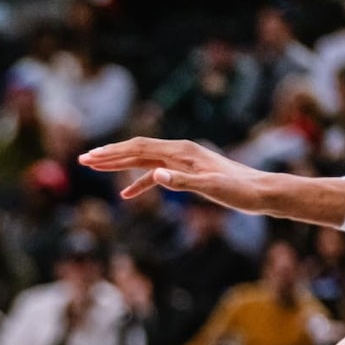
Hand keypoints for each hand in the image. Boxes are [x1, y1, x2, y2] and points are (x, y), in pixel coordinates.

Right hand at [80, 138, 267, 208]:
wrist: (261, 191)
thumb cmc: (238, 191)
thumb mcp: (211, 188)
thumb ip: (181, 181)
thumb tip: (155, 175)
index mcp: (181, 152)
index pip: (138, 150)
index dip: (112, 154)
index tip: (89, 158)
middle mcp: (180, 151)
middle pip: (136, 149)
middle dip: (108, 155)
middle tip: (82, 159)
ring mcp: (183, 161)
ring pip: (143, 160)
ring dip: (119, 164)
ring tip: (96, 168)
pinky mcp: (187, 172)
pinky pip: (156, 174)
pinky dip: (139, 182)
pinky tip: (127, 195)